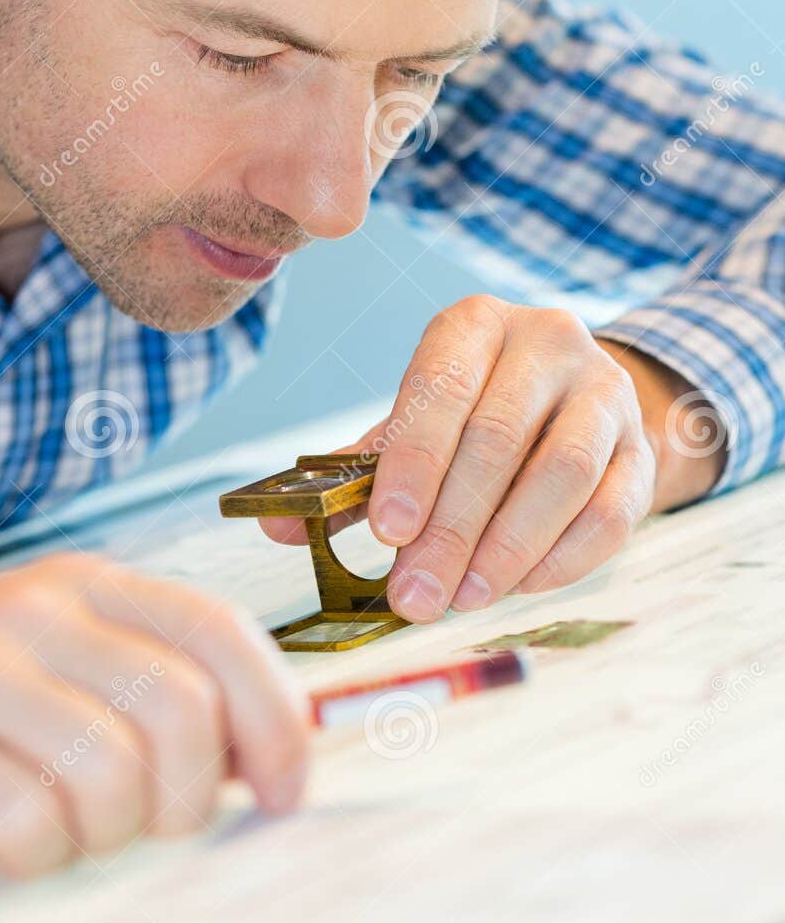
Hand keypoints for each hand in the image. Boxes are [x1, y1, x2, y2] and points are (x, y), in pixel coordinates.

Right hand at [0, 554, 307, 877]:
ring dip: (107, 832)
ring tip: (65, 823)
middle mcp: (32, 612)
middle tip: (154, 822)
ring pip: (114, 775)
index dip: (276, 714)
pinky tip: (5, 837)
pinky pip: (33, 827)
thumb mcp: (68, 676)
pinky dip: (38, 857)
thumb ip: (163, 696)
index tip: (287, 788)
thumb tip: (281, 756)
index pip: (219, 627)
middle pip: (182, 709)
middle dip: (190, 795)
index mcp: (84, 587)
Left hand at [262, 294, 680, 621]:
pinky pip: (612, 509)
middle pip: (499, 438)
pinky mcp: (642, 448)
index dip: (414, 461)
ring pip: (562, 473)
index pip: (441, 388)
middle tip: (416, 593)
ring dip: (508, 546)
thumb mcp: (416, 422)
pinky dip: (564, 557)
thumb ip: (357, 473)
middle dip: (452, 526)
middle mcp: (548, 343)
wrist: (576, 400)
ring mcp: (605, 392)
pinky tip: (519, 587)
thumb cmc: (475, 413)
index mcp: (475, 326)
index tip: (388, 532)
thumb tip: (281, 527)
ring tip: (463, 596)